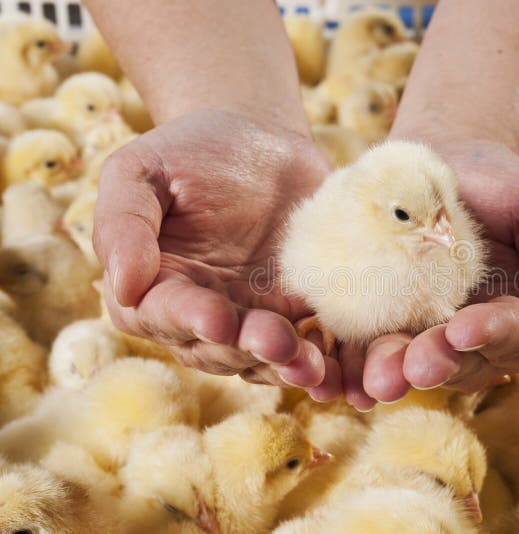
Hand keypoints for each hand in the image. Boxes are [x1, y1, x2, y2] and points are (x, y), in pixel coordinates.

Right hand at [93, 109, 341, 399]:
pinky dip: (324, 357)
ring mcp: (253, 318)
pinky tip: (339, 361)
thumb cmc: (190, 152)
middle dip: (246, 348)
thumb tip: (122, 286)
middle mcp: (202, 314)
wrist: (260, 141)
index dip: (188, 320)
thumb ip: (124, 222)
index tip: (215, 318)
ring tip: (311, 362)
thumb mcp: (142, 169)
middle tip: (277, 340)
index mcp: (156, 285)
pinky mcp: (298, 313)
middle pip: (217, 348)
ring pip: (264, 358)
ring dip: (287, 364)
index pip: (163, 314)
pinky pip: (309, 344)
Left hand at [341, 140, 518, 409]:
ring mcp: (424, 331)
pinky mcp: (380, 320)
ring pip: (414, 362)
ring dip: (397, 372)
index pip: (512, 337)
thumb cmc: (503, 186)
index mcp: (517, 316)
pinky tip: (347, 382)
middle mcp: (471, 335)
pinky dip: (358, 367)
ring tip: (379, 380)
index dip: (491, 335)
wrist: (444, 157)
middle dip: (440, 364)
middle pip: (462, 362)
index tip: (463, 329)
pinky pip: (370, 350)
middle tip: (417, 366)